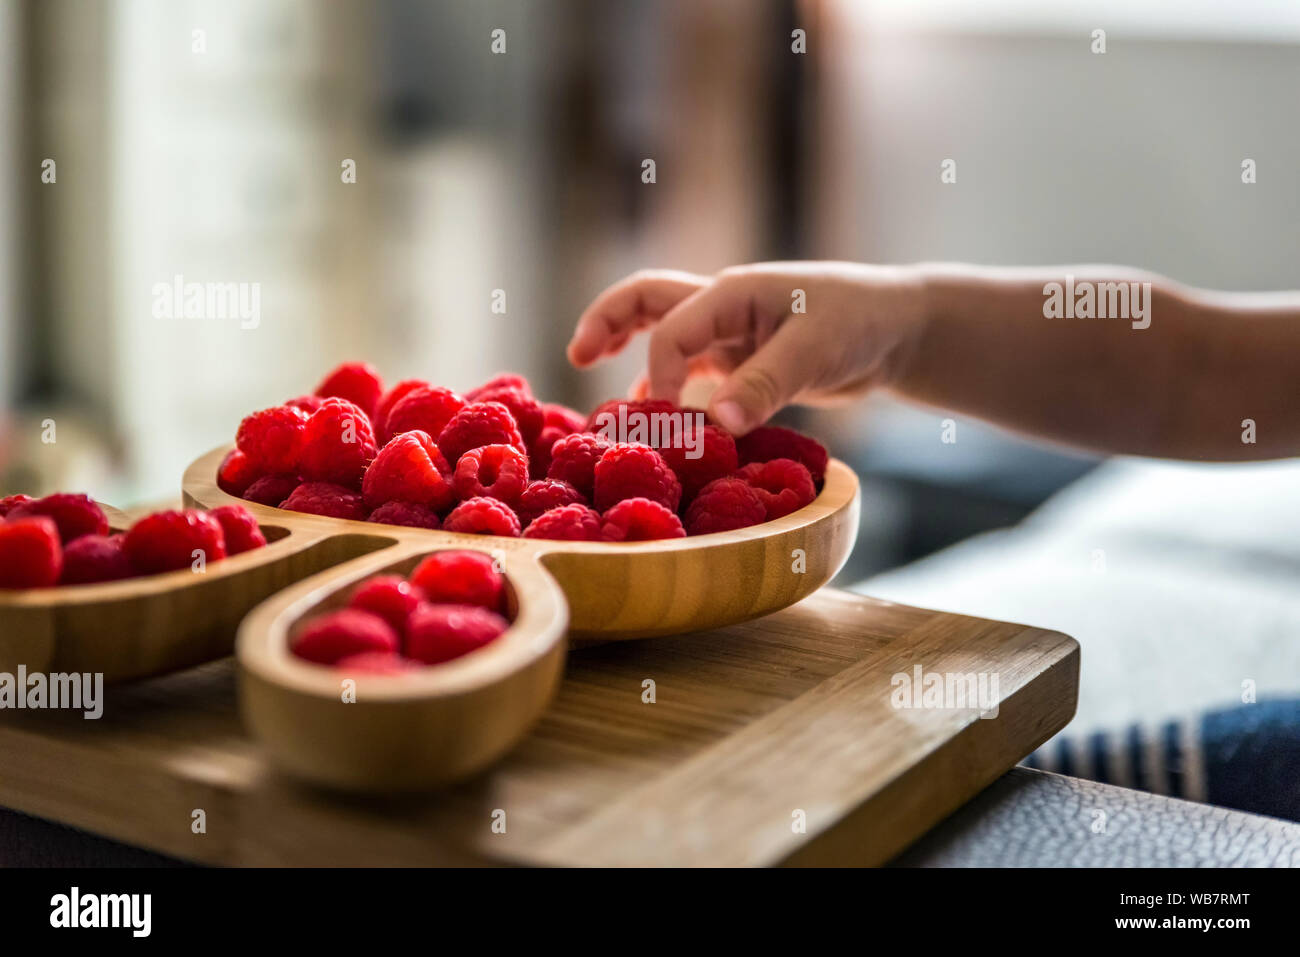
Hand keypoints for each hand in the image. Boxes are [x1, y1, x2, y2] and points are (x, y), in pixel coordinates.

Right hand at [567, 261, 928, 433]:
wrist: (900, 330)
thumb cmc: (862, 323)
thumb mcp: (814, 351)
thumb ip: (765, 384)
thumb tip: (715, 423)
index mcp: (732, 293)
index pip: (670, 332)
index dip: (658, 379)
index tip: (665, 423)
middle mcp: (723, 306)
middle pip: (647, 301)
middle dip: (607, 322)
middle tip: (575, 354)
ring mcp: (732, 332)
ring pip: (665, 333)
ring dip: (630, 352)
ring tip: (598, 384)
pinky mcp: (745, 359)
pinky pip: (693, 368)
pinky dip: (670, 387)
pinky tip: (659, 415)